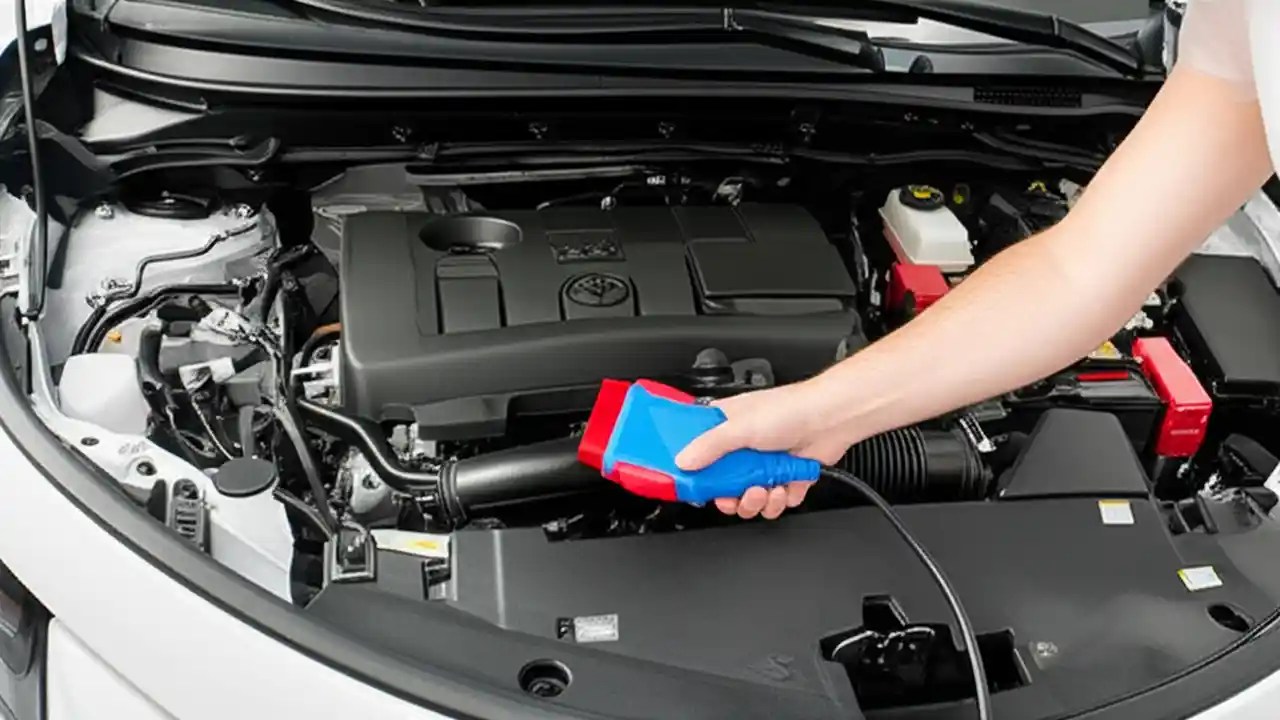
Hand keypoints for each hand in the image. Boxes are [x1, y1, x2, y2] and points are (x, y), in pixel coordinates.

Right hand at [674, 379, 857, 519]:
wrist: (831, 419)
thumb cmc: (790, 409)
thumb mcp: (740, 426)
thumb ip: (709, 446)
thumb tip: (683, 461)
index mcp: (726, 427)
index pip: (698, 451)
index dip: (695, 470)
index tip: (695, 483)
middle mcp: (743, 446)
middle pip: (723, 483)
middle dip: (730, 495)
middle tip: (736, 494)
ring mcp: (764, 463)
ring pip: (748, 496)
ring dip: (756, 501)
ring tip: (764, 491)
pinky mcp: (785, 477)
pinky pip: (774, 501)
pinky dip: (779, 500)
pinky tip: (783, 488)